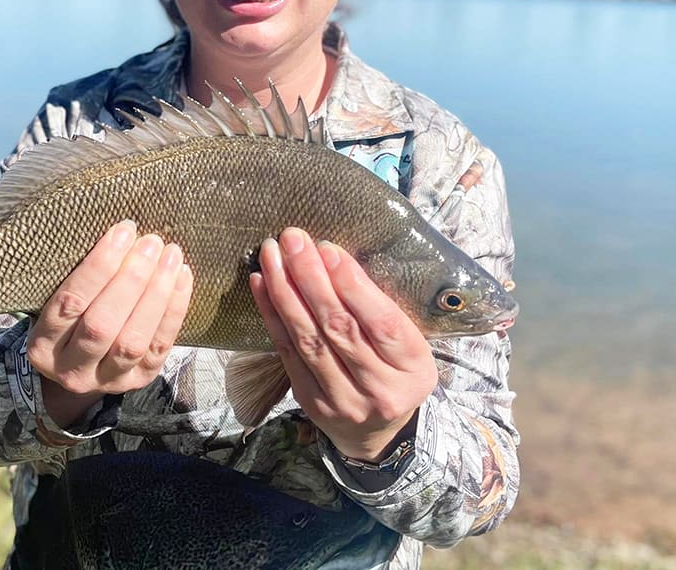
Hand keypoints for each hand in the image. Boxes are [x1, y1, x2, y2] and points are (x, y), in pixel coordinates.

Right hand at [27, 220, 193, 427]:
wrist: (80, 368)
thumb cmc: (71, 319)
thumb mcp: (56, 303)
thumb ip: (78, 280)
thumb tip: (120, 235)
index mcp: (43, 346)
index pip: (69, 302)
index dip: (99, 266)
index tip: (122, 232)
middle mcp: (71, 369)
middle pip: (102, 324)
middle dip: (131, 278)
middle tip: (151, 242)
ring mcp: (107, 380)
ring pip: (132, 341)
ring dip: (156, 293)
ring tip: (170, 256)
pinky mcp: (139, 380)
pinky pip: (159, 346)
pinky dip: (173, 310)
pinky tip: (181, 277)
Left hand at [250, 227, 437, 460]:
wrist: (377, 434)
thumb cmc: (394, 371)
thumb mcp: (407, 344)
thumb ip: (380, 309)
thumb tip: (332, 256)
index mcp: (414, 367)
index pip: (382, 323)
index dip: (353, 285)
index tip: (328, 249)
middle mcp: (380, 388)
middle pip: (339, 327)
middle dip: (311, 278)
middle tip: (292, 240)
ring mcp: (342, 399)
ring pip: (309, 339)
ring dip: (285, 291)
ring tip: (272, 255)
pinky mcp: (310, 401)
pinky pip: (286, 351)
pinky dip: (272, 314)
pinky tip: (261, 284)